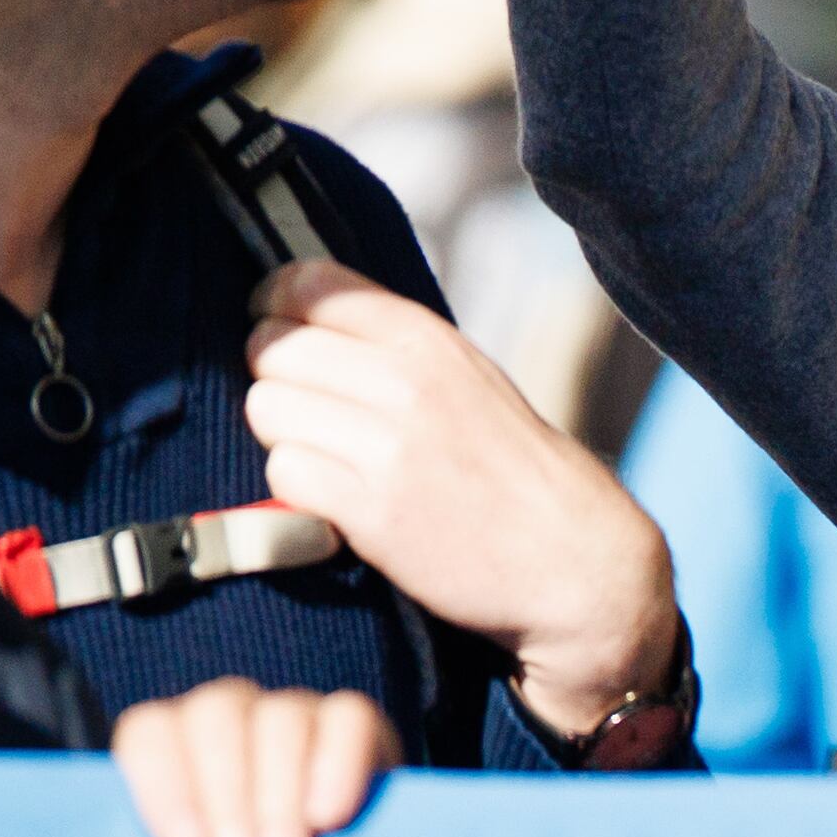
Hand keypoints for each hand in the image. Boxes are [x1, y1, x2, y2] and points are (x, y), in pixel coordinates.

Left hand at [111, 678, 395, 836]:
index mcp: (172, 746)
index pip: (149, 732)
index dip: (163, 784)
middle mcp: (230, 716)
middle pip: (215, 716)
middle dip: (226, 793)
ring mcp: (295, 712)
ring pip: (280, 717)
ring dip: (279, 793)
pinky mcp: (354, 724)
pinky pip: (348, 718)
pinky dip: (337, 764)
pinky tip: (327, 818)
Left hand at [242, 259, 684, 741]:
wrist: (568, 553)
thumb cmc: (511, 464)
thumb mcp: (468, 375)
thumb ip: (395, 344)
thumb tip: (300, 318)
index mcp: (429, 338)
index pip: (308, 284)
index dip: (274, 305)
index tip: (278, 328)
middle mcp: (406, 380)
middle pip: (273, 347)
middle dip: (273, 376)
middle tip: (303, 405)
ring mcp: (388, 445)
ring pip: (268, 408)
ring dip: (282, 433)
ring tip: (323, 453)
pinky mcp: (372, 510)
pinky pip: (284, 473)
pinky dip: (296, 486)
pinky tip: (331, 495)